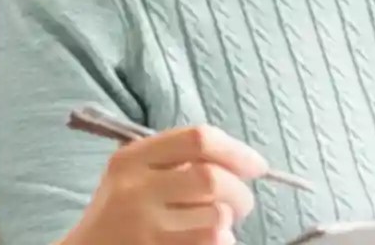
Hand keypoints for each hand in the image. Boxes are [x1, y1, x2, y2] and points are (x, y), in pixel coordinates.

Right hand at [61, 125, 268, 244]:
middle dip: (240, 193)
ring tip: (221, 224)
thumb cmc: (118, 213)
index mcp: (132, 159)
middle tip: (242, 203)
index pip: (197, 139)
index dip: (237, 151)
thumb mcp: (132, 174)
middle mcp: (135, 191)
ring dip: (229, 223)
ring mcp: (145, 229)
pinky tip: (211, 240)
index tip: (256, 166)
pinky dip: (222, 242)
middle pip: (212, 179)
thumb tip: (239, 162)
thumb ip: (173, 160)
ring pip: (216, 219)